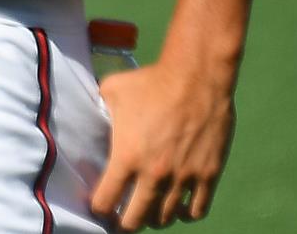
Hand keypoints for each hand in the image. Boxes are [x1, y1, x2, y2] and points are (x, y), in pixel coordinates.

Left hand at [90, 60, 234, 228]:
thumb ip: (98, 109)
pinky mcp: (209, 175)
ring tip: (147, 211)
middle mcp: (154, 174)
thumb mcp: (111, 91)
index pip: (105, 202)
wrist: (197, 77)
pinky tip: (178, 208)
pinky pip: (197, 210)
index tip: (98, 206)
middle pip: (135, 221)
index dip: (98, 208)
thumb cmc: (151, 81)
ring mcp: (184, 177)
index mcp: (127, 157)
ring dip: (154, 218)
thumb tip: (87, 112)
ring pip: (165, 218)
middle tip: (120, 219)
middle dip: (123, 223)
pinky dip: (185, 214)